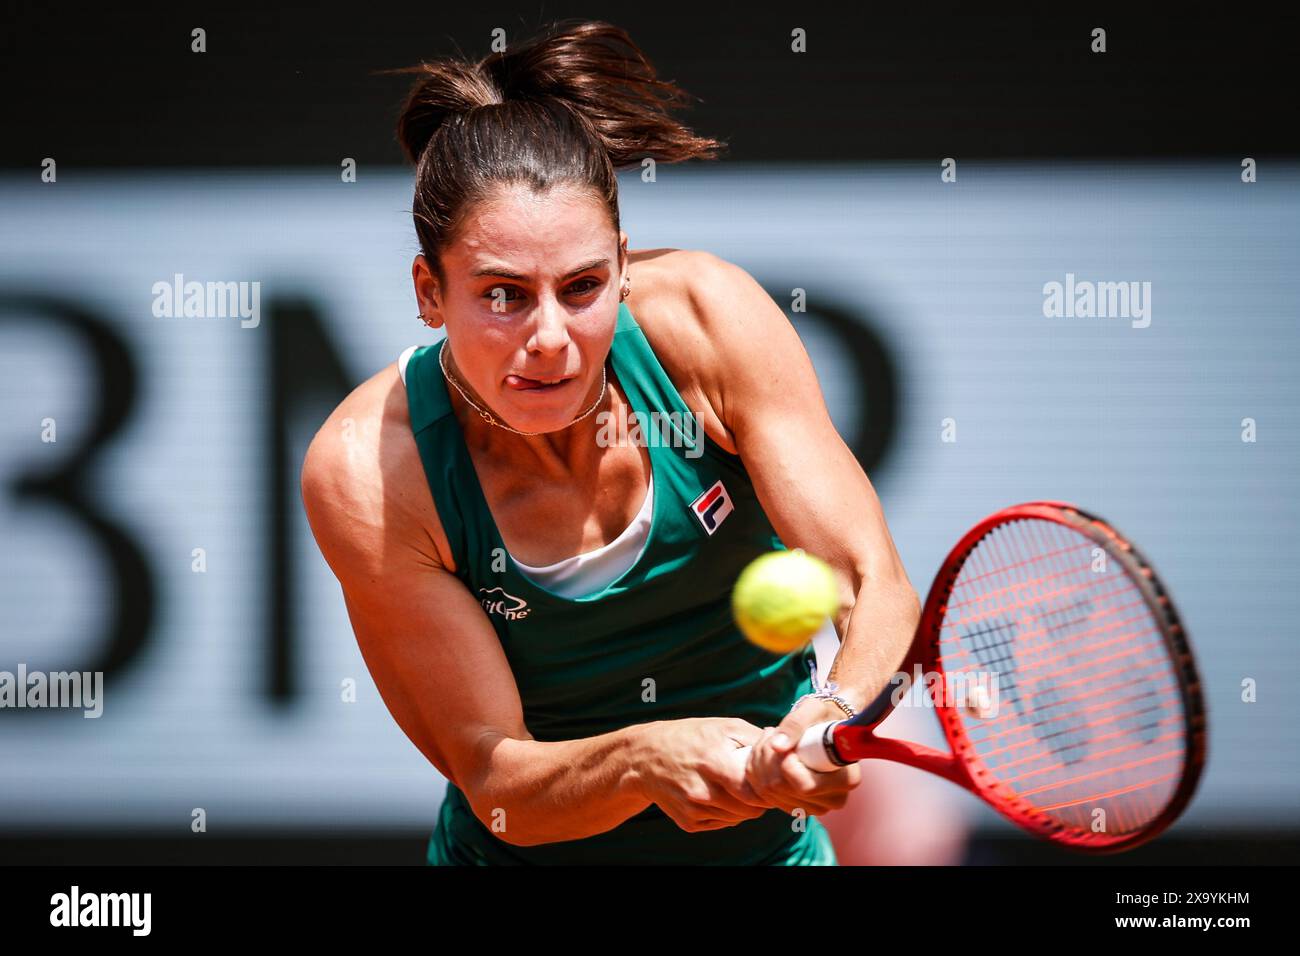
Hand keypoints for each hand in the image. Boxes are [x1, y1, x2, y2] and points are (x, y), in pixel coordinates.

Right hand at [634, 717, 774, 832]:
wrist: (644, 757)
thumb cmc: (690, 736)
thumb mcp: (723, 726)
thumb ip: (756, 739)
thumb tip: (786, 750)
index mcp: (713, 764)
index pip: (755, 792)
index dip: (769, 787)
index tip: (772, 778)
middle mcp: (702, 792)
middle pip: (750, 809)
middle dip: (761, 798)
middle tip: (759, 783)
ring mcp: (694, 810)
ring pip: (738, 818)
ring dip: (745, 806)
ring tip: (737, 785)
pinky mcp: (689, 824)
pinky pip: (722, 823)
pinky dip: (728, 812)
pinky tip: (719, 793)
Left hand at [742, 696, 860, 816]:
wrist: (823, 730)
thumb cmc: (822, 717)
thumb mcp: (813, 710)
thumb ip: (796, 724)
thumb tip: (777, 746)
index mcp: (847, 779)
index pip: (805, 786)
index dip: (785, 764)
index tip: (783, 741)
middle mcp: (833, 800)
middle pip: (781, 789)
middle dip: (767, 757)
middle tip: (771, 733)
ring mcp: (814, 807)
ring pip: (767, 792)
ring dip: (759, 762)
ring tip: (768, 739)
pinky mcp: (796, 807)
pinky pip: (763, 795)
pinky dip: (756, 772)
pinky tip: (764, 754)